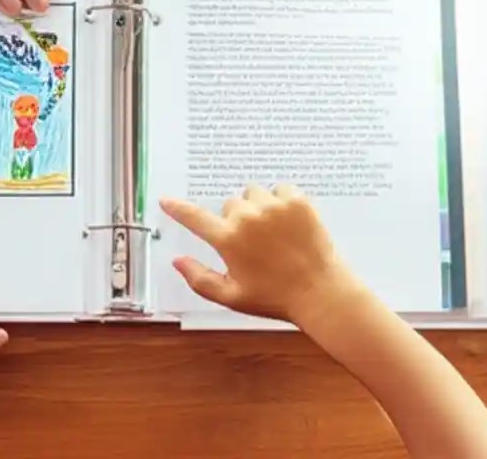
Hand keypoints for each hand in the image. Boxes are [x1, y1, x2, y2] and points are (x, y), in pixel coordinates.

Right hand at [161, 184, 360, 323]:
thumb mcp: (231, 296)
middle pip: (230, 204)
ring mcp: (274, 206)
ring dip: (258, 206)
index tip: (166, 200)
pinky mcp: (298, 201)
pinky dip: (282, 200)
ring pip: (254, 193)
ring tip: (273, 231)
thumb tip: (177, 261)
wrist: (321, 292)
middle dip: (236, 218)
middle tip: (253, 242)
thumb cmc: (275, 298)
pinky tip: (289, 222)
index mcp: (228, 240)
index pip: (194, 218)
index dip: (178, 208)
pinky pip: (280, 188)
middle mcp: (248, 218)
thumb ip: (199, 278)